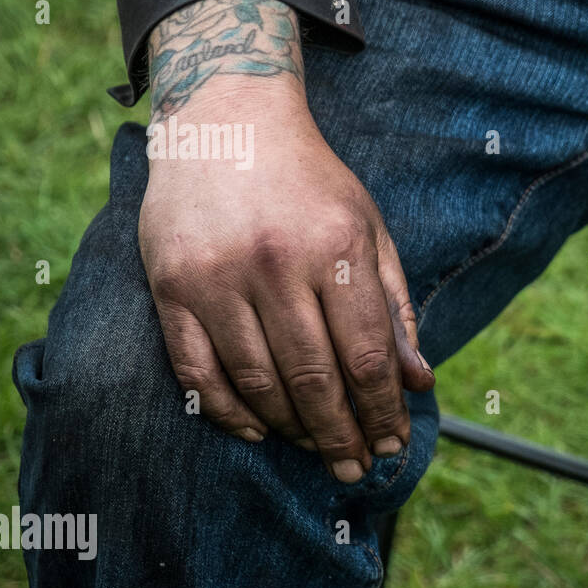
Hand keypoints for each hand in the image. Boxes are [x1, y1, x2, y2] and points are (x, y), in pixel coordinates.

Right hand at [138, 0, 432, 482]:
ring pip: (258, 383)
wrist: (229, 120)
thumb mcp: (370, 232)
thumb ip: (395, 308)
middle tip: (355, 468)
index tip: (392, 443)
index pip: (367, 356)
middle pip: (315, 380)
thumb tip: (418, 381)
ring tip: (315, 449)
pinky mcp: (170, 285)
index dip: (383, 410)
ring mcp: (217, 276)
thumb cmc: (312, 184)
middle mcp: (276, 264)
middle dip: (341, 436)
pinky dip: (229, 412)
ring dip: (291, 428)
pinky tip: (258, 431)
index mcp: (337, 248)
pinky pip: (198, 371)